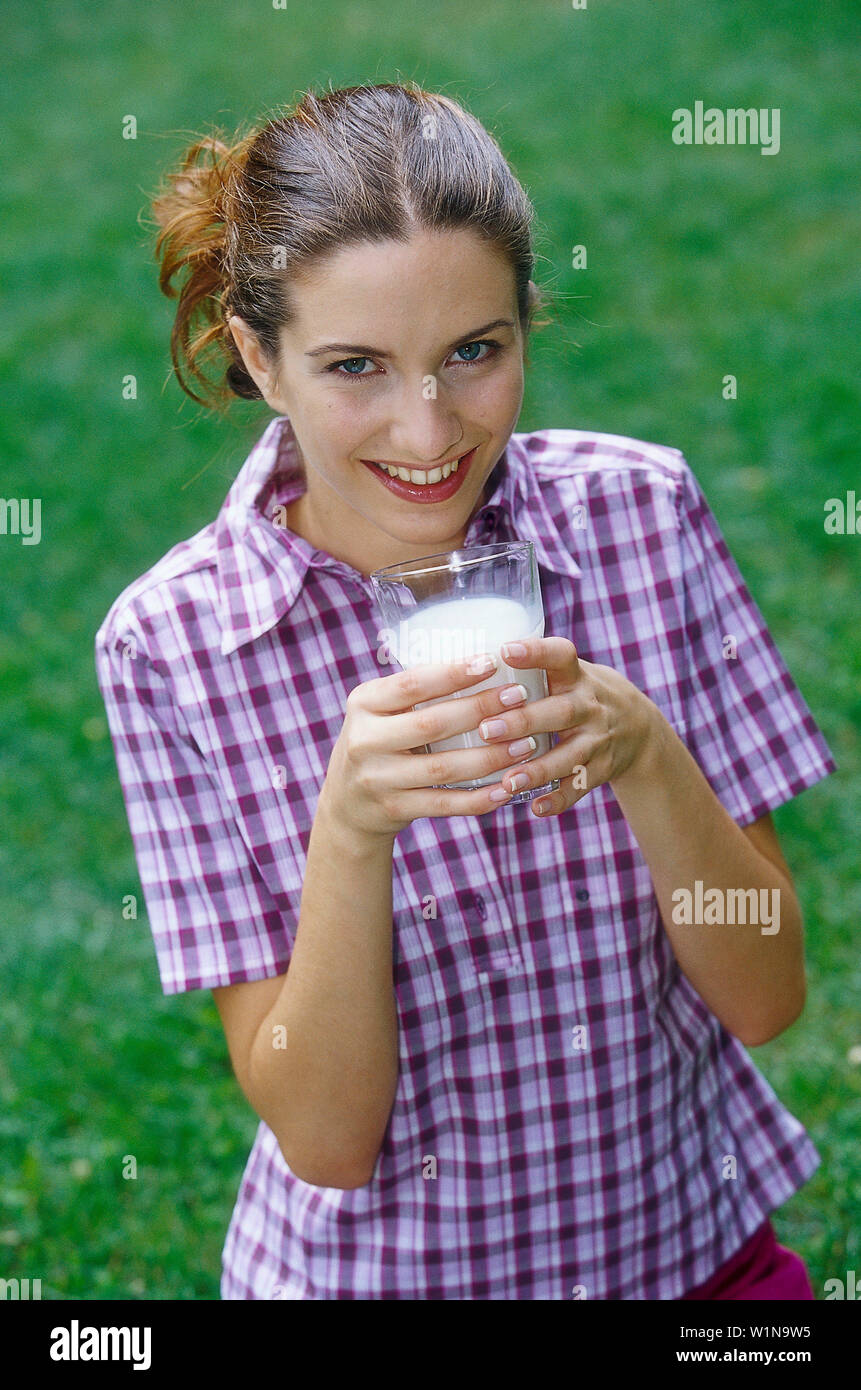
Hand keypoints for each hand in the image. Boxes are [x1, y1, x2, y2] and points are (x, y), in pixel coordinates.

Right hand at [324, 653, 551, 837]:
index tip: (493, 662)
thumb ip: (414, 692)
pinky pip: (444, 804)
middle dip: (482, 709)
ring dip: (491, 757)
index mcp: (363, 703)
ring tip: (526, 745)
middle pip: (433, 723)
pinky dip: (479, 799)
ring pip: (444, 768)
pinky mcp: (393, 810)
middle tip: (520, 698)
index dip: (454, 673)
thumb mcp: (379, 711)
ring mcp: (378, 779)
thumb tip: (483, 659)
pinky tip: (507, 789)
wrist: (348, 805)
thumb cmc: (379, 742)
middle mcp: (365, 740)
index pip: (412, 683)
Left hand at [476, 637, 656, 817]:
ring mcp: (599, 740)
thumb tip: (463, 665)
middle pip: (561, 712)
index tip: (505, 651)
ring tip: (508, 781)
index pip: (560, 656)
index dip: (535, 652)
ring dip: (539, 769)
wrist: (638, 727)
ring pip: (570, 755)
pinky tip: (536, 808)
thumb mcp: (568, 673)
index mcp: (576, 676)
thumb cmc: (578, 694)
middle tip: (485, 729)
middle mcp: (590, 706)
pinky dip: (559, 799)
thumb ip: (530, 670)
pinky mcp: (602, 769)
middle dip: (523, 722)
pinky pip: (581, 786)